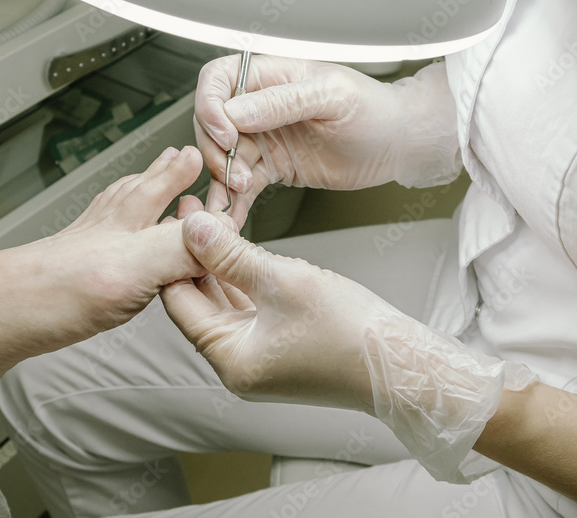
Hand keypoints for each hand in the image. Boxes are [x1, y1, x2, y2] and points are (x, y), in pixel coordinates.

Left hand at [41, 145, 206, 339]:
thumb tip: (222, 231)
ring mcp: (87, 246)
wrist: (2, 315)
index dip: (183, 171)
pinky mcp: (72, 271)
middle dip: (161, 173)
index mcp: (128, 221)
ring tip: (145, 182)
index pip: (164, 185)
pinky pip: (101, 235)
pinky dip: (114, 224)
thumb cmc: (59, 292)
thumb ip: (181, 247)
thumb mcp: (136, 267)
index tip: (200, 156)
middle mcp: (108, 228)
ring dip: (137, 191)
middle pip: (140, 189)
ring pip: (118, 207)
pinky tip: (109, 237)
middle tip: (178, 157)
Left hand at [162, 211, 534, 481]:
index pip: (179, 300)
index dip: (175, 254)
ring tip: (214, 221)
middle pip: (198, 302)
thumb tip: (191, 226)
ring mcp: (257, 360)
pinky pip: (248, 312)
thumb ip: (232, 254)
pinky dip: (242, 282)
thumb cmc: (350, 331)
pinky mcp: (277, 351)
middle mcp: (236, 365)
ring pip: (223, 305)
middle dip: (195, 257)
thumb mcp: (283, 281)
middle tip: (195, 210)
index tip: (178, 214)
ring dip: (219, 266)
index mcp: (228, 358)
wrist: (402, 367)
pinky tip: (240, 250)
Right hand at [194, 56, 459, 224]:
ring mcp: (264, 137)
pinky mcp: (272, 167)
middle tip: (234, 173)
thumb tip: (236, 111)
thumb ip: (282, 102)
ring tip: (236, 196)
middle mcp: (261, 105)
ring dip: (222, 180)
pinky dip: (233, 201)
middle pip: (211, 123)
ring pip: (221, 157)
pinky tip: (233, 215)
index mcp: (272, 75)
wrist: (399, 144)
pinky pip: (241, 184)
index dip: (211, 107)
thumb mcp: (331, 98)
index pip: (218, 80)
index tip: (225, 134)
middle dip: (215, 151)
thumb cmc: (376, 110)